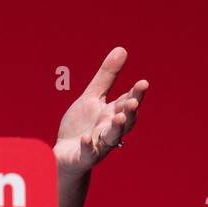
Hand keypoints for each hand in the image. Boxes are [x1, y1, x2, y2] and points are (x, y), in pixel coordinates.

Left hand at [53, 46, 147, 178]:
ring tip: (118, 117)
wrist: (65, 155)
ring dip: (116, 129)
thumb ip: (107, 76)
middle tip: (134, 101)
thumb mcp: (92, 97)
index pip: (126, 103)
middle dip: (130, 112)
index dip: (135, 94)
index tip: (143, 83)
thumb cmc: (81, 125)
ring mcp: (99, 145)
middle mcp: (109, 130)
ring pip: (112, 139)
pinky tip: (86, 138)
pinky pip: (88, 154)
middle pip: (124, 122)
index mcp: (112, 114)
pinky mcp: (84, 158)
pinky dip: (88, 147)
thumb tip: (122, 49)